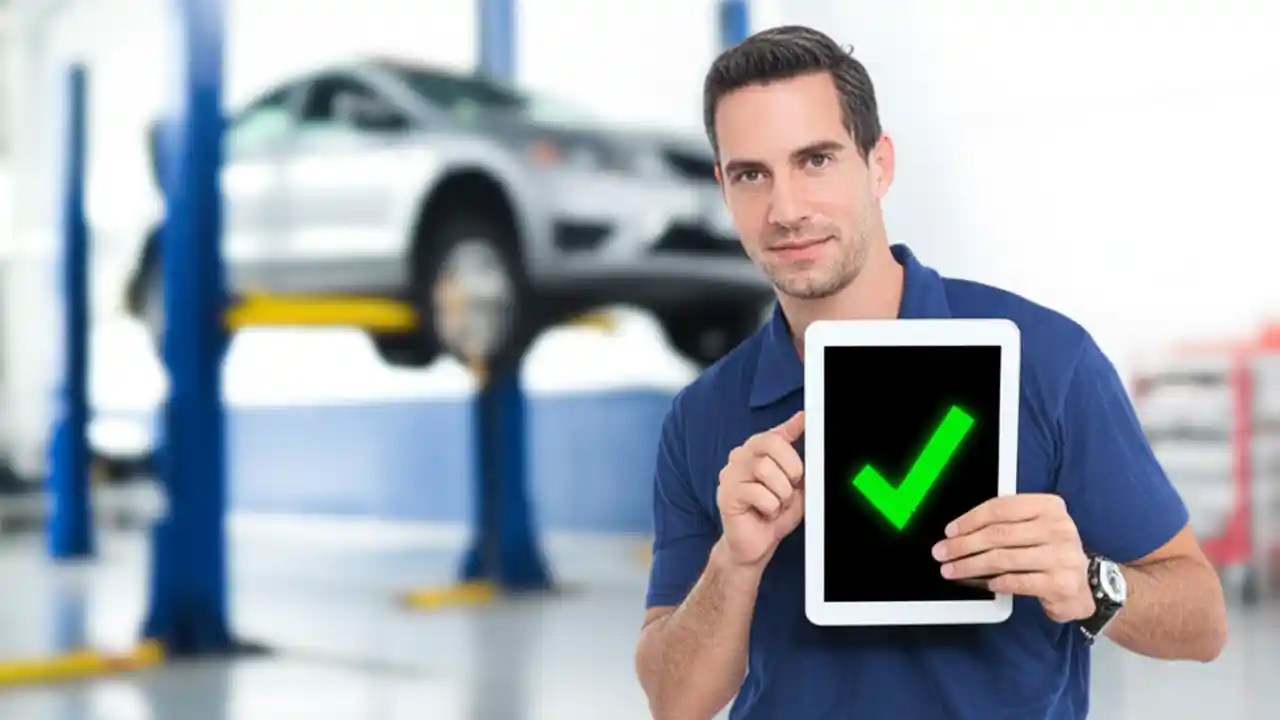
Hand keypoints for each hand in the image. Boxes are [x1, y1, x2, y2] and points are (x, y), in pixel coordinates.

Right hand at [716, 411, 805, 567]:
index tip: (807, 418)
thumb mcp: (795, 488)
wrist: (754, 546)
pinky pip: (757, 492)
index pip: (775, 433)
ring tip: (776, 505)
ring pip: (764, 468)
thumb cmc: (773, 514)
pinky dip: (769, 506)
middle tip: (792, 487)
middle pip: (771, 444)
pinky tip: (764, 513)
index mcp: (757, 452)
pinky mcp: (726, 494)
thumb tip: (805, 439)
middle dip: (791, 467)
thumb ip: (799, 465)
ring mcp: (730, 474)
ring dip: (781, 492)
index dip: (792, 425)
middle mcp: (740, 457)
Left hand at [932, 494, 1093, 622]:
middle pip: (998, 534)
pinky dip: (995, 582)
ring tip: (952, 570)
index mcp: (1049, 506)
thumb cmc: (1050, 551)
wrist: (1084, 584)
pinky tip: (982, 583)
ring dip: (970, 565)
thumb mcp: (1035, 526)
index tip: (950, 531)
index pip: (1001, 508)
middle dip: (963, 545)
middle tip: (941, 552)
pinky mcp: (1060, 583)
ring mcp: (1061, 556)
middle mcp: (1059, 528)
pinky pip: (1016, 581)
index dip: (970, 519)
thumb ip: (1006, 522)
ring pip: (1003, 559)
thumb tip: (959, 532)